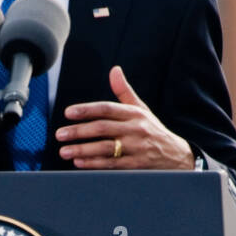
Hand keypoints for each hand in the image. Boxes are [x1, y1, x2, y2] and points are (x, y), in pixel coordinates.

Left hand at [56, 66, 194, 170]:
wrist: (176, 156)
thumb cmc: (153, 131)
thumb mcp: (142, 109)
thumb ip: (124, 91)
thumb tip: (114, 70)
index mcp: (134, 113)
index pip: (107, 109)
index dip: (87, 110)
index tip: (68, 113)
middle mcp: (135, 129)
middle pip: (103, 128)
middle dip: (79, 131)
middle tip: (60, 134)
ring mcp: (136, 148)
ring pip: (105, 148)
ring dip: (82, 149)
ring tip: (64, 151)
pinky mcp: (136, 165)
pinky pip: (111, 164)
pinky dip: (93, 163)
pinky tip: (79, 162)